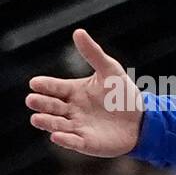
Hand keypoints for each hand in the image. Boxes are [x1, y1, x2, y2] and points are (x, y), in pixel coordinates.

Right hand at [26, 29, 143, 156]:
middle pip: (49, 106)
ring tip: (37, 119)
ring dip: (46, 122)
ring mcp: (77, 126)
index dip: (43, 86)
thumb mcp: (110, 70)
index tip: (36, 83)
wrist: (143, 119)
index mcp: (72, 91)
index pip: (52, 87)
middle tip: (32, 100)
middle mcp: (70, 109)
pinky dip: (64, 139)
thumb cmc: (123, 93)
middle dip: (40, 103)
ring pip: (56, 124)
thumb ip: (93, 53)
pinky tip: (57, 136)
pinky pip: (72, 142)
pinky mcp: (86, 143)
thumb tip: (78, 32)